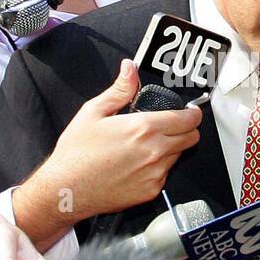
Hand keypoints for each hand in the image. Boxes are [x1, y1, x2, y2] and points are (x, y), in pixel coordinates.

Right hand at [20, 60, 202, 226]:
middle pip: (191, 138)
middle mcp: (154, 151)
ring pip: (179, 156)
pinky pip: (165, 175)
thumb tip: (129, 69)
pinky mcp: (151, 191)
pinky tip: (136, 165)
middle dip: (186, 130)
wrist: (67, 189)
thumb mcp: (93, 112)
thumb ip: (119, 90)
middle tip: (171, 127)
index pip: (187, 119)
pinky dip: (158, 168)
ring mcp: (155, 174)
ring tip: (145, 146)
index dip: (192, 113)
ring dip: (170, 149)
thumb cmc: (76, 153)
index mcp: (143, 128)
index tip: (189, 112)